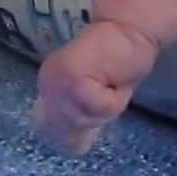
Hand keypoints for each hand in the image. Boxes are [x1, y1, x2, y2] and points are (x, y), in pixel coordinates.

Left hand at [31, 20, 159, 154]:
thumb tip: (71, 146)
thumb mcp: (97, 96)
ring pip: (85, 120)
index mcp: (48, 86)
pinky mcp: (72, 78)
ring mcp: (56, 80)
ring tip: (112, 82)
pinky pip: (98, 107)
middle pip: (69, 128)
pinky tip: (115, 77)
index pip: (49, 129)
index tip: (93, 113)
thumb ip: (80, 113)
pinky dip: (114, 98)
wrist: (130, 29)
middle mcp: (46, 83)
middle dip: (95, 117)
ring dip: (107, 107)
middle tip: (108, 89)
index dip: (74, 132)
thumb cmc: (120, 62)